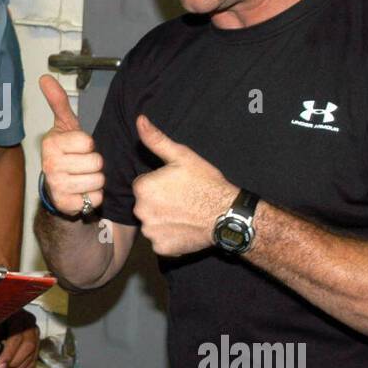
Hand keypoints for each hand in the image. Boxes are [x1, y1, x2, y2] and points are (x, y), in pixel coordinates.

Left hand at [0, 309, 39, 367]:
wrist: (3, 315)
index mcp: (19, 316)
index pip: (17, 337)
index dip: (8, 353)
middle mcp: (31, 324)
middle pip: (28, 347)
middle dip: (14, 363)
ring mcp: (36, 335)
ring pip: (32, 356)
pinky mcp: (36, 345)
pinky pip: (33, 361)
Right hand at [39, 75, 104, 217]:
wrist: (58, 187)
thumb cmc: (65, 153)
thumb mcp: (64, 126)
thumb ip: (58, 102)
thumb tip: (45, 77)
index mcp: (51, 144)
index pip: (88, 142)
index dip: (88, 145)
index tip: (78, 148)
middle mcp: (51, 165)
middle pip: (96, 162)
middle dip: (94, 164)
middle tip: (82, 164)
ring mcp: (58, 186)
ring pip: (98, 180)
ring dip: (96, 180)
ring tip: (84, 177)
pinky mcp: (67, 204)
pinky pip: (96, 198)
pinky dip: (94, 196)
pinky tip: (83, 192)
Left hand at [131, 115, 237, 257]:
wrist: (227, 214)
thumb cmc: (205, 183)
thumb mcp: (182, 156)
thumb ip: (156, 140)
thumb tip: (140, 120)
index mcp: (142, 188)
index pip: (142, 185)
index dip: (159, 184)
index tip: (176, 186)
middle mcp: (141, 211)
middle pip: (145, 205)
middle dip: (158, 202)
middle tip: (182, 200)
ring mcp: (150, 232)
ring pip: (151, 223)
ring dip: (163, 220)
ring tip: (184, 214)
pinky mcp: (161, 248)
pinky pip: (159, 241)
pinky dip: (169, 237)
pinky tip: (184, 229)